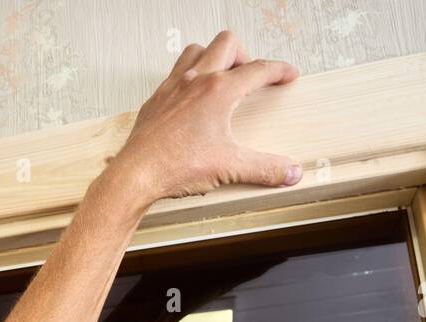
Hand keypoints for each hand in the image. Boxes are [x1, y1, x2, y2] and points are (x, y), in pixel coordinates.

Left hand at [106, 30, 301, 203]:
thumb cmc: (175, 166)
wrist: (137, 173)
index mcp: (218, 91)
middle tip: (252, 74)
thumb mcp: (230, 168)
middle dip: (246, 54)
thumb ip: (264, 168)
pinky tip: (191, 95)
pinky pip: (175, 73)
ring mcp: (173, 87)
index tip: (287, 74)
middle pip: (227, 44)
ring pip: (197, 50)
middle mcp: (195, 81)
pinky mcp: (157, 99)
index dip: (279, 70)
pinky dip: (189, 75)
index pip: (258, 70)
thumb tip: (289, 172)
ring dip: (213, 56)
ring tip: (222, 76)